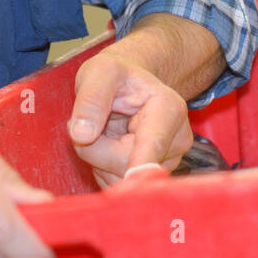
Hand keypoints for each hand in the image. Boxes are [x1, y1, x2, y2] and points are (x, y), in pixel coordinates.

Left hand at [68, 45, 193, 187]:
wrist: (125, 85)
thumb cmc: (115, 75)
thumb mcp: (99, 73)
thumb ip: (91, 100)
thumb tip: (82, 134)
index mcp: (169, 109)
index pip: (154, 143)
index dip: (140, 163)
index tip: (131, 177)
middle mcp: (175, 140)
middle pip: (128, 165)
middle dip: (97, 151)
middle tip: (86, 124)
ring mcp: (166, 161)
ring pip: (120, 179)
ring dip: (98, 161)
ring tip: (102, 131)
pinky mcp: (151, 176)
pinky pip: (117, 184)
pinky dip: (103, 169)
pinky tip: (107, 146)